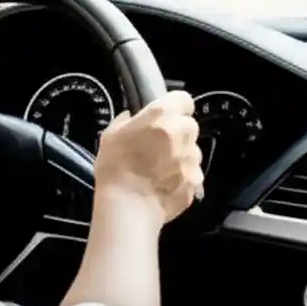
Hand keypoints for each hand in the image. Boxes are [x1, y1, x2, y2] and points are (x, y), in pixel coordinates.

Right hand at [93, 91, 202, 223]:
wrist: (128, 206)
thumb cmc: (115, 167)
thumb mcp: (111, 135)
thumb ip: (126, 121)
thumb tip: (132, 119)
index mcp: (162, 114)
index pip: (183, 99)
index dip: (175, 107)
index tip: (165, 117)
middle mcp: (181, 132)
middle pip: (189, 125)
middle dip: (178, 133)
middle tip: (159, 146)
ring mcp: (192, 158)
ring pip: (192, 150)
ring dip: (181, 155)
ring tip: (161, 169)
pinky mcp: (196, 180)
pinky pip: (192, 173)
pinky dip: (183, 176)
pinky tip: (165, 184)